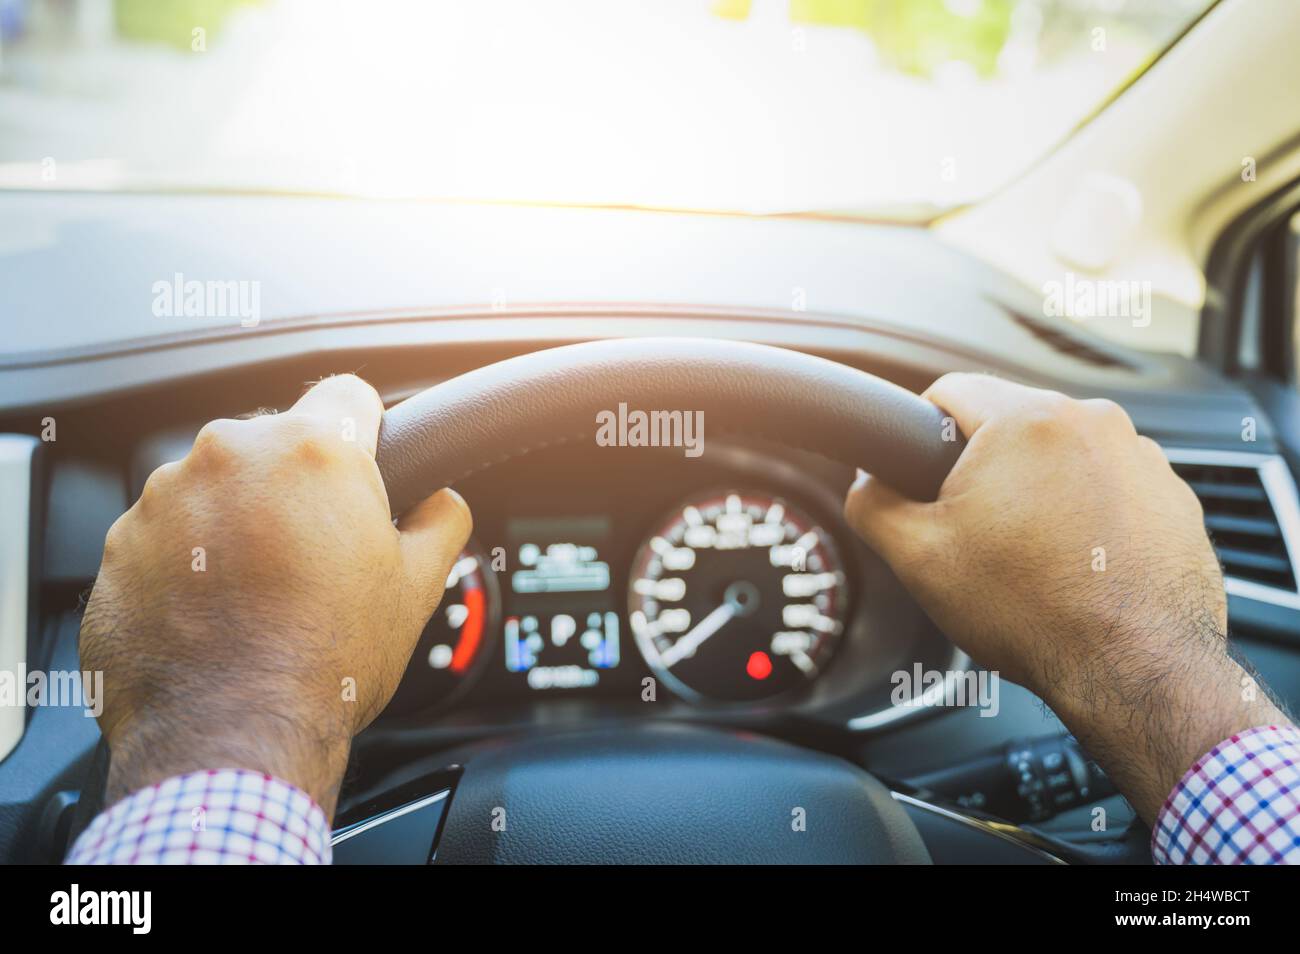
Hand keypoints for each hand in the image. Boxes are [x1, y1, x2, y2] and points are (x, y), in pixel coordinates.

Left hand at [80, 375, 471, 817]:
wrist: (230, 735)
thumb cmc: (324, 661)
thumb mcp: (417, 588)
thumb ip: (440, 522)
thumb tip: (442, 505)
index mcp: (313, 451)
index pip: (349, 395)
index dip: (367, 431)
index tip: (365, 463)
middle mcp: (231, 456)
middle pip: (277, 443)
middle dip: (298, 487)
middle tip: (317, 553)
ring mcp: (166, 496)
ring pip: (218, 485)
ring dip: (239, 520)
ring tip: (260, 591)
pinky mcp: (120, 542)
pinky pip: (166, 530)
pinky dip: (189, 558)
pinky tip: (215, 610)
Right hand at [845, 373, 1286, 823]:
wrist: (1133, 670)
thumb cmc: (1034, 613)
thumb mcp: (917, 558)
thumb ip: (873, 504)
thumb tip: (867, 487)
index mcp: (1027, 421)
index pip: (951, 389)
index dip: (919, 430)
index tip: (918, 469)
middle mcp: (1093, 422)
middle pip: (1010, 420)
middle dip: (983, 466)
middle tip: (972, 528)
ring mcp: (1142, 457)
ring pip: (1061, 453)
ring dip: (1037, 487)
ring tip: (1028, 552)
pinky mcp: (1171, 495)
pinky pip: (1109, 483)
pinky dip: (1086, 510)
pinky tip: (1073, 560)